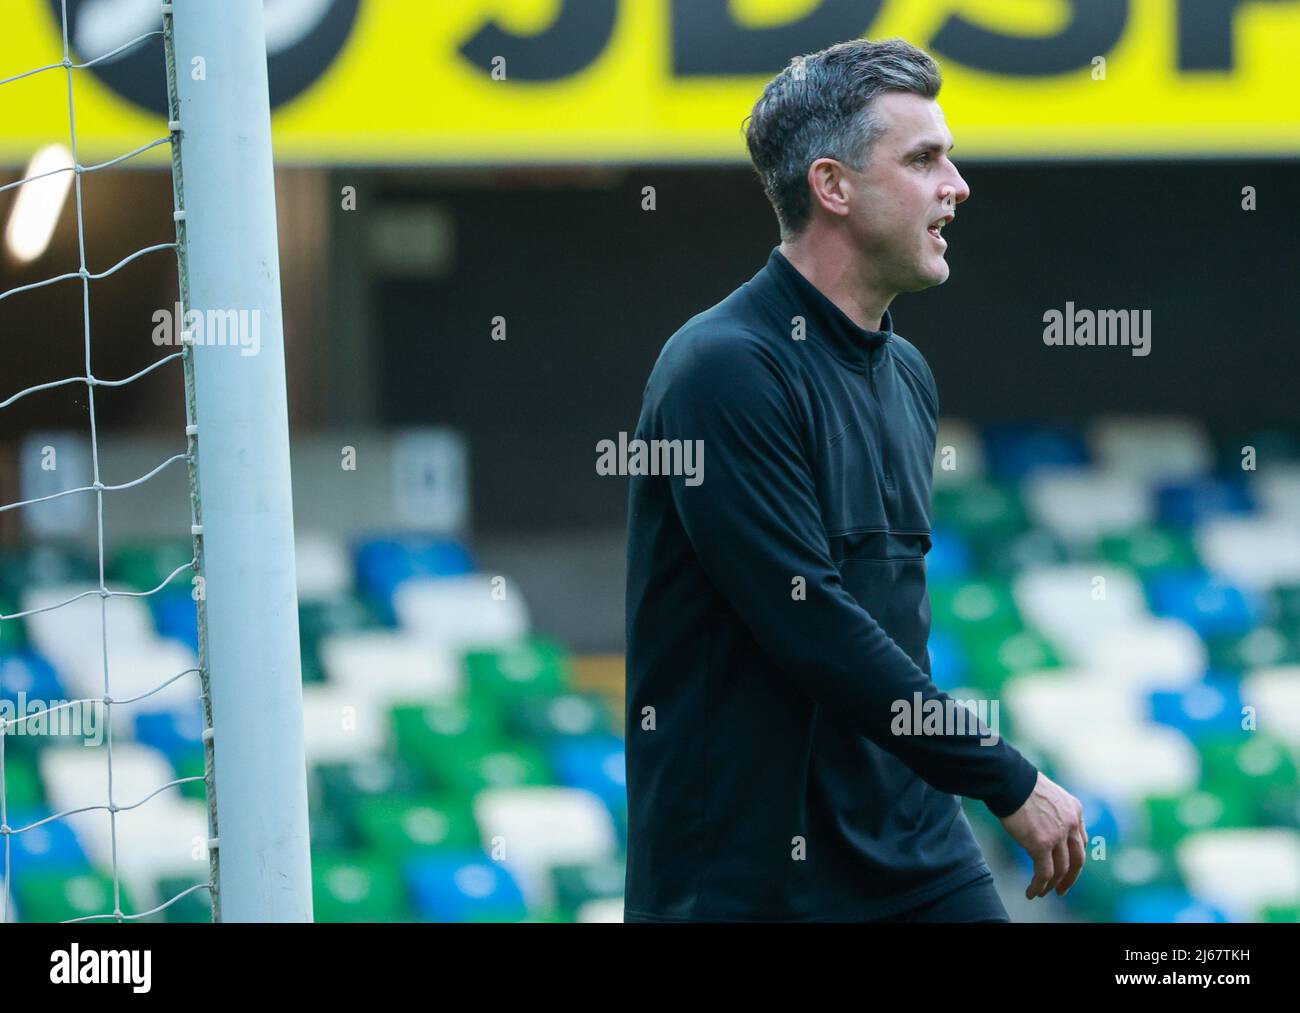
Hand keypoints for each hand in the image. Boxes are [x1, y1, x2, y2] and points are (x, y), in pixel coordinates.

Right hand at [998, 771, 1087, 899]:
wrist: (1010, 780)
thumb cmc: (1020, 783)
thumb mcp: (1046, 795)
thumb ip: (1052, 811)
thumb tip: (1042, 824)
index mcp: (1075, 810)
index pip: (1081, 841)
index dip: (1074, 857)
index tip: (1067, 867)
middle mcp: (1071, 824)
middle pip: (1077, 860)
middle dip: (1070, 877)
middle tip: (1062, 889)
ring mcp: (1058, 836)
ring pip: (1061, 870)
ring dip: (1051, 885)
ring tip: (1042, 893)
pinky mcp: (1041, 845)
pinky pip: (1044, 873)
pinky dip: (1039, 886)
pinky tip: (1031, 892)